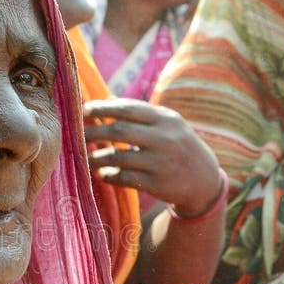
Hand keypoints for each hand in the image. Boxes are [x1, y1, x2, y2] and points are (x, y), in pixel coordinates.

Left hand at [84, 99, 221, 217]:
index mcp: (166, 118)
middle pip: (120, 130)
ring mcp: (162, 162)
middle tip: (77, 136)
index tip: (84, 110)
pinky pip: (125, 178)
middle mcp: (165, 138)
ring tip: (87, 159)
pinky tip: (102, 174)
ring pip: (119, 157)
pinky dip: (109, 176)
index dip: (103, 109)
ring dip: (98, 158)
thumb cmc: (178, 147)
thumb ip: (140, 114)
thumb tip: (106, 100)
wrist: (205, 181)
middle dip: (94, 132)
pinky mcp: (158, 184)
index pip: (128, 108)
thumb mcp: (168, 125)